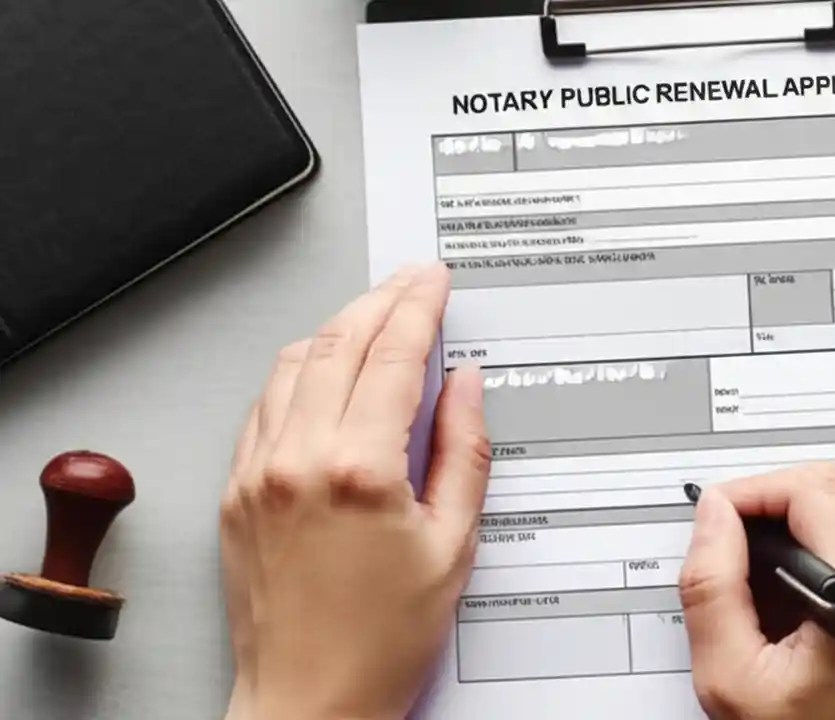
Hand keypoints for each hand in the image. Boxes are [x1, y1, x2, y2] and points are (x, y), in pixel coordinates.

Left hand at [220, 264, 490, 719]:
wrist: (310, 700)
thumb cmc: (381, 641)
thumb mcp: (453, 546)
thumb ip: (464, 452)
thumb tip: (465, 387)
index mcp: (360, 471)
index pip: (394, 357)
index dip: (420, 307)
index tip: (435, 282)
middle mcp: (299, 461)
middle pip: (341, 344)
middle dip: (381, 300)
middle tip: (411, 282)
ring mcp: (258, 474)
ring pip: (294, 364)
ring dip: (338, 330)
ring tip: (372, 319)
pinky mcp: (236, 491)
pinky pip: (263, 406)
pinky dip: (298, 374)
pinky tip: (323, 374)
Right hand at [678, 463, 834, 719]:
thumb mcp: (738, 686)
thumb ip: (712, 590)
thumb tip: (713, 519)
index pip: (809, 488)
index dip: (749, 493)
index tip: (717, 519)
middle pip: (834, 491)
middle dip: (774, 514)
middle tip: (740, 563)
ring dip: (807, 538)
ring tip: (780, 604)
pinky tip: (816, 614)